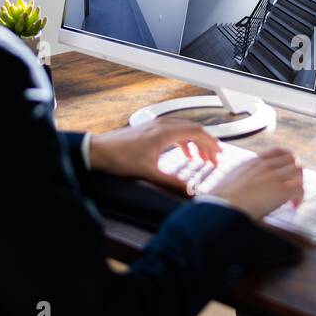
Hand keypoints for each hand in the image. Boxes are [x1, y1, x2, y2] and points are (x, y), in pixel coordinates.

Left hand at [87, 119, 218, 191]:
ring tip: (201, 158)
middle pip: (193, 129)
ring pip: (184, 129)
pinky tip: (184, 153)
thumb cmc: (119, 159)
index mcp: (164, 133)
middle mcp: (161, 125)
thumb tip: (188, 190)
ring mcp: (155, 125)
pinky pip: (174, 130)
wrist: (97, 150)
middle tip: (214, 159)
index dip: (211, 144)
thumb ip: (171, 182)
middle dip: (207, 144)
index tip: (218, 156)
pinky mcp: (149, 129)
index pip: (197, 132)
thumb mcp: (147, 173)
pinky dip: (184, 140)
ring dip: (196, 142)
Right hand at [209, 148, 304, 219]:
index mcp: (254, 161)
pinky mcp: (280, 191)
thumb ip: (243, 175)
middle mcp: (266, 166)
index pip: (278, 152)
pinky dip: (299, 198)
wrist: (222, 206)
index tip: (287, 170)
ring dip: (299, 183)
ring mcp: (274, 177)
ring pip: (299, 171)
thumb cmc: (222, 198)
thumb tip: (246, 183)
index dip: (287, 160)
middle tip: (293, 184)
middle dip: (296, 172)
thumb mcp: (232, 177)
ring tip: (294, 196)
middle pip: (293, 159)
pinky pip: (299, 189)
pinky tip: (293, 205)